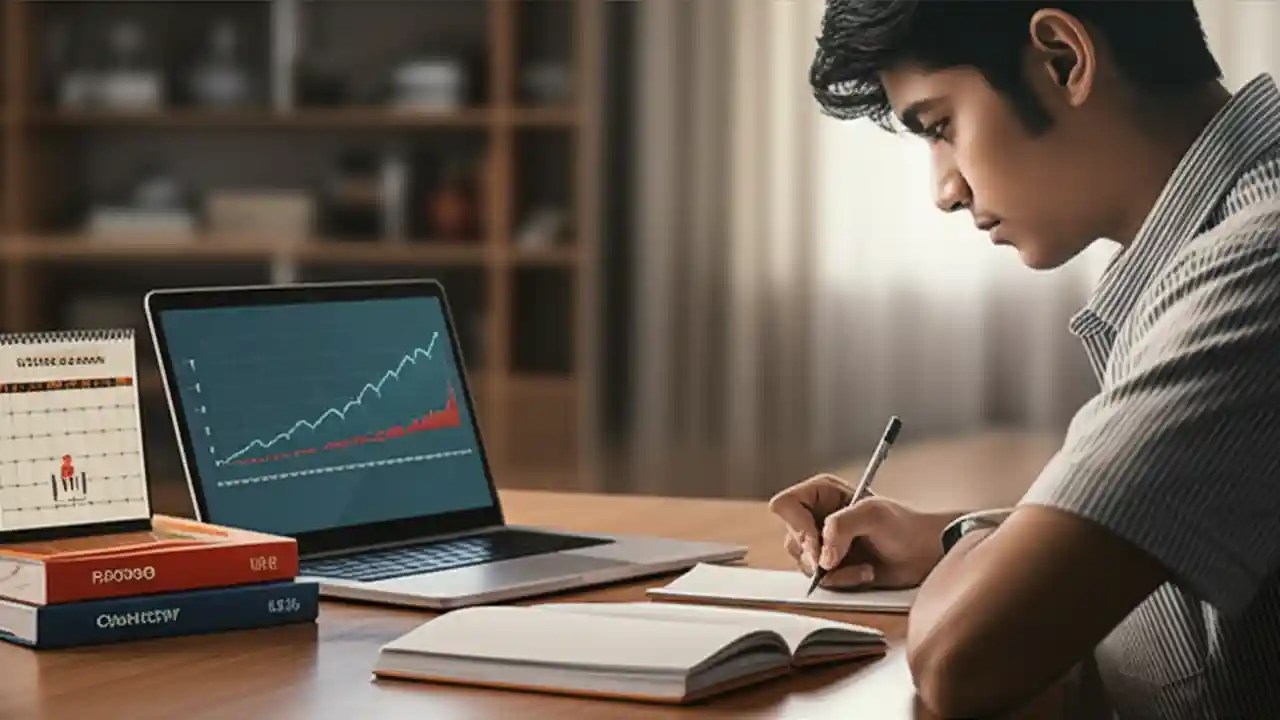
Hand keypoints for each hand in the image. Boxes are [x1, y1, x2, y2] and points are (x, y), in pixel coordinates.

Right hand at [768, 474, 950, 589]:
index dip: (797, 526)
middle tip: (840, 559)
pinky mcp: (831, 568)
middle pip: (791, 539)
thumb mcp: (874, 515)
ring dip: (835, 571)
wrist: (925, 554)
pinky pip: (821, 581)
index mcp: (821, 494)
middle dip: (818, 554)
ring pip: (803, 564)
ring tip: (864, 566)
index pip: (785, 506)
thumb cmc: (905, 525)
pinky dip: (843, 582)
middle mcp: (816, 517)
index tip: (818, 543)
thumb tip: (822, 556)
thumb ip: (841, 526)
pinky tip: (865, 573)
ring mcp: (822, 544)